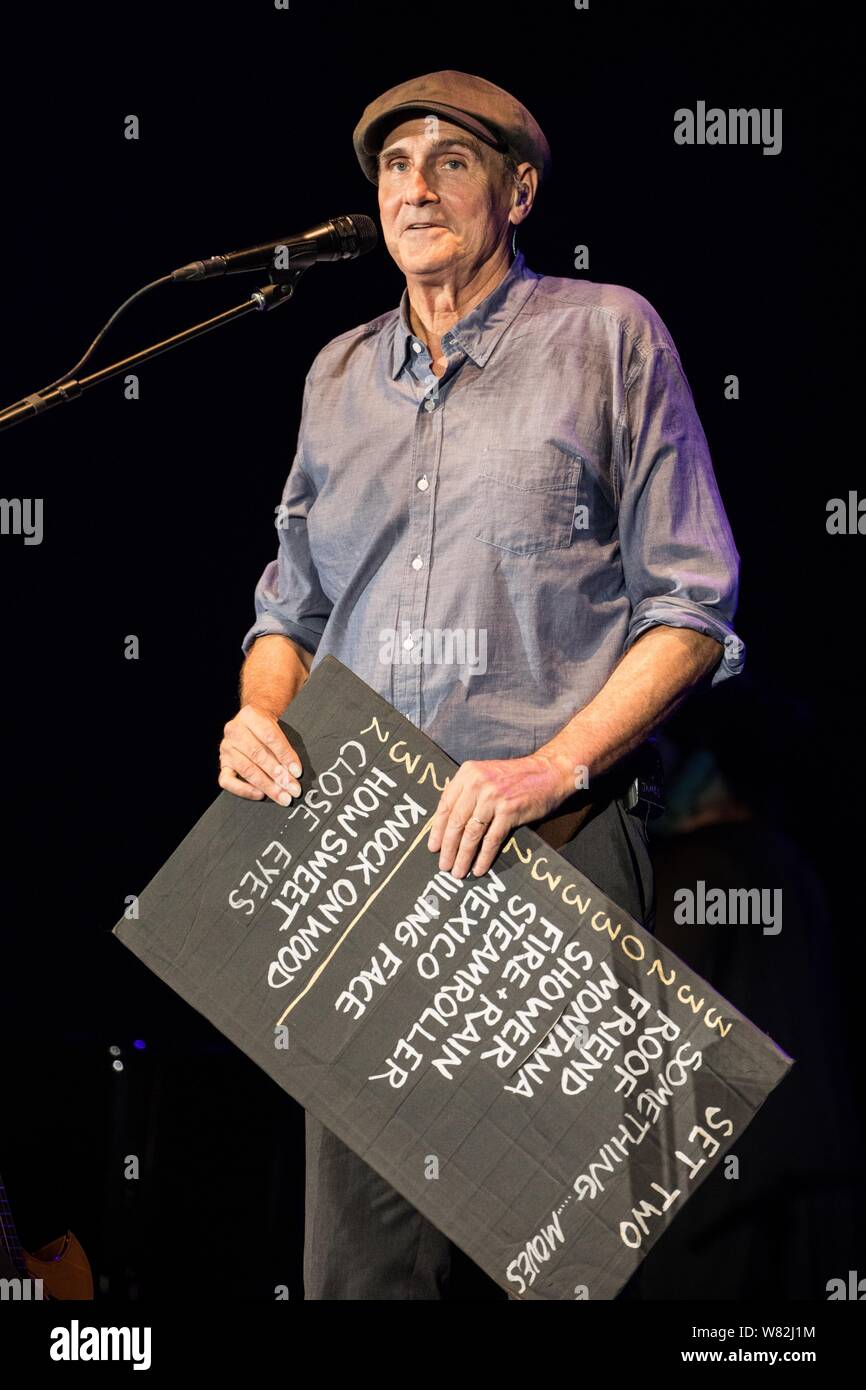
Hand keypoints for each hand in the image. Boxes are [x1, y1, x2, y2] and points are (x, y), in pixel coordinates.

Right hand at [219, 703, 302, 804]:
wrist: (251, 722)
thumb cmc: (267, 728)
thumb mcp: (278, 729)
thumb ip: (285, 748)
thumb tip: (294, 773)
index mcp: (250, 716)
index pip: (270, 737)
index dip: (285, 756)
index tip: (297, 772)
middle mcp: (234, 730)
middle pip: (258, 755)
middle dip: (278, 775)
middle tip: (293, 789)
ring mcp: (226, 748)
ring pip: (246, 769)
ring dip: (267, 785)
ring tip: (282, 796)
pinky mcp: (223, 763)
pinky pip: (227, 781)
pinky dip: (244, 790)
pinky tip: (260, 794)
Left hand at [427, 751, 572, 879]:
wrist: (548, 772)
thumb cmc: (515, 777)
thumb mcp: (485, 775)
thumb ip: (467, 792)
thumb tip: (447, 825)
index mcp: (468, 774)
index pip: (445, 805)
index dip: (438, 830)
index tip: (433, 847)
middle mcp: (478, 783)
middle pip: (456, 822)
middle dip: (448, 848)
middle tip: (443, 865)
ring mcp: (493, 797)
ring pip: (471, 833)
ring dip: (463, 856)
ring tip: (458, 872)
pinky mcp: (510, 811)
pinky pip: (491, 839)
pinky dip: (484, 857)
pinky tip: (479, 868)